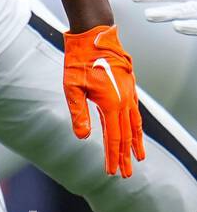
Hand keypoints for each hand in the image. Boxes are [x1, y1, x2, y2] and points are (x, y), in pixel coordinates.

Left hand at [63, 24, 143, 177]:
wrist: (94, 36)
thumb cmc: (80, 60)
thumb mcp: (72, 87)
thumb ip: (79, 113)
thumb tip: (84, 137)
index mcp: (111, 103)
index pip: (113, 137)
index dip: (113, 156)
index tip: (112, 172)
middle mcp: (123, 101)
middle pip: (126, 135)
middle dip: (125, 156)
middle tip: (125, 175)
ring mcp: (128, 94)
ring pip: (134, 124)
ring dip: (135, 143)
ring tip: (138, 158)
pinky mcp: (128, 87)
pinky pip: (134, 112)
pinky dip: (136, 126)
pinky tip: (134, 132)